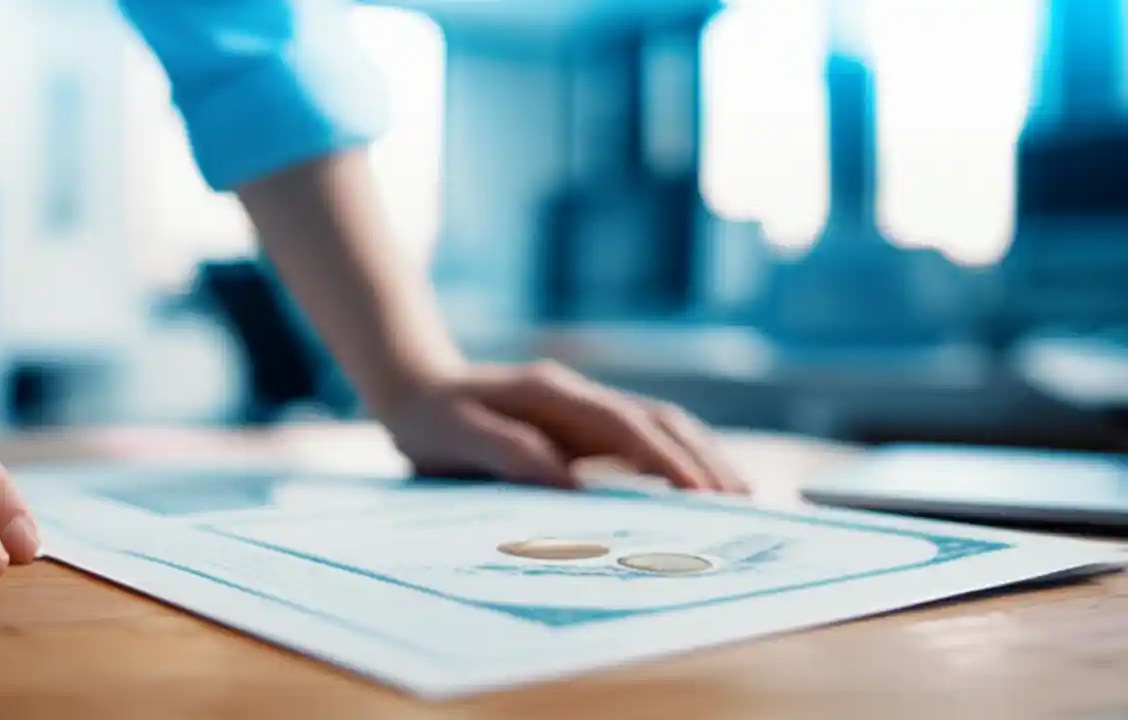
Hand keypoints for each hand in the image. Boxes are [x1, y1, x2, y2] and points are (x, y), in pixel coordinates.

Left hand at [379, 362, 747, 492]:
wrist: (415, 387)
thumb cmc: (430, 417)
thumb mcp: (453, 434)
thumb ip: (508, 451)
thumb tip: (570, 482)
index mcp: (551, 393)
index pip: (624, 425)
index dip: (665, 459)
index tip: (701, 493)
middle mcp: (577, 394)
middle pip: (658, 420)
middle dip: (703, 457)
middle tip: (744, 500)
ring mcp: (583, 407)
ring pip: (659, 426)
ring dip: (699, 457)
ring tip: (739, 496)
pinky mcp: (582, 425)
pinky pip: (640, 440)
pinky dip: (675, 461)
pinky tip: (696, 490)